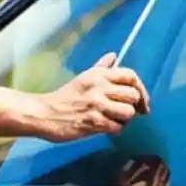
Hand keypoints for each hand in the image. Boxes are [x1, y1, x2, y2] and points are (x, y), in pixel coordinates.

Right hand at [30, 53, 150, 141]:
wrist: (44, 113)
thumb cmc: (65, 97)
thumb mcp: (83, 78)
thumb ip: (101, 68)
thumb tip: (113, 56)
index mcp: (98, 75)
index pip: (130, 75)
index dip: (141, 88)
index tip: (142, 100)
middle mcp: (99, 87)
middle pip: (133, 95)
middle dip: (133, 106)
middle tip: (125, 112)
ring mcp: (96, 104)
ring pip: (128, 112)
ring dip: (125, 119)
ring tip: (115, 120)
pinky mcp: (93, 121)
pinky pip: (117, 127)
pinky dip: (115, 129)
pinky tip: (106, 127)